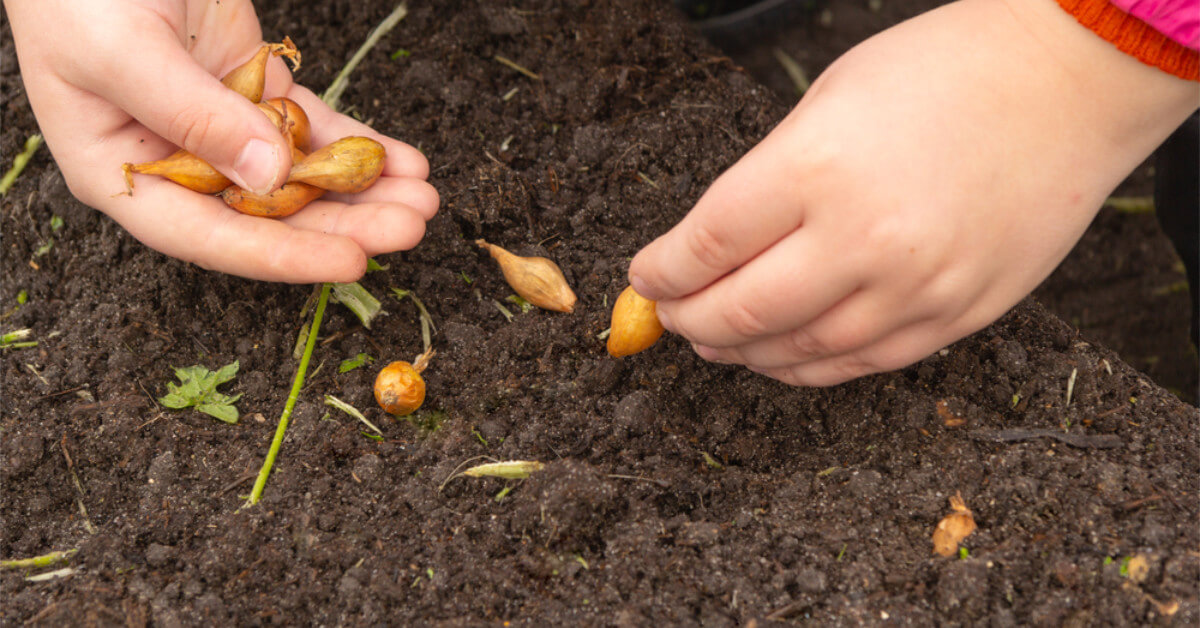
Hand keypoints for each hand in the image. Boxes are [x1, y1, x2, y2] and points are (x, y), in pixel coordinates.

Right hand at [5, 0, 437, 282]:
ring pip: (301, 175)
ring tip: (422, 197)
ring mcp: (221, 127)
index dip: (283, 256)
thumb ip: (192, 115)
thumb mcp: (122, 50)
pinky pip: (314, 128)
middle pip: (271, 212)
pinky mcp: (254, 90)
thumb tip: (267, 177)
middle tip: (409, 226)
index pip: (210, 235)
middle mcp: (174, 162)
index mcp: (121, 171)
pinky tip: (404, 161)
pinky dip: (360, 144)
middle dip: (346, 223)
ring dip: (364, 189)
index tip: (351, 261)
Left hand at [629, 0, 1196, 385]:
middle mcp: (863, 239)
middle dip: (690, 321)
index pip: (706, 246)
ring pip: (798, 353)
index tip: (644, 277)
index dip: (662, 273)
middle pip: (741, 312)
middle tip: (671, 316)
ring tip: (716, 342)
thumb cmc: (942, 73)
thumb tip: (711, 246)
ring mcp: (916, 288)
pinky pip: (862, 365)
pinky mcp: (957, 316)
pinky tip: (781, 357)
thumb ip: (766, 180)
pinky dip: (807, 369)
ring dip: (743, 352)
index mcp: (817, 168)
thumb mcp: (827, 101)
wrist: (1068, 83)